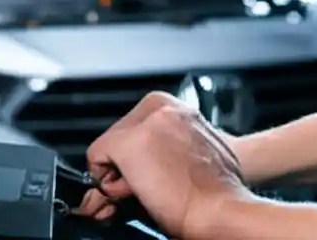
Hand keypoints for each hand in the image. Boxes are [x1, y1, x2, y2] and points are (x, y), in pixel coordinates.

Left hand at [74, 91, 252, 237]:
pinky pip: (95, 159)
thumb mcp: (196, 155)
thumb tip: (146, 164)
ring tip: (151, 189)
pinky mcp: (126, 144)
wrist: (221, 208)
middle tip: (153, 186)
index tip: (157, 174)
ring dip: (122, 173)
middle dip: (129, 164)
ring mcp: (143, 124)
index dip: (143, 158)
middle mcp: (161, 107)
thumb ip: (169, 148)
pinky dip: (106, 182)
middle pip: (122, 136)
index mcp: (178, 106)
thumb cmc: (217, 190)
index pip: (138, 128)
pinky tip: (136, 191)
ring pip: (110, 147)